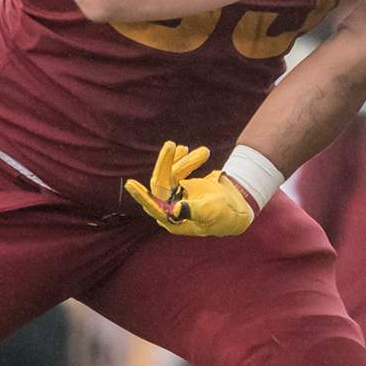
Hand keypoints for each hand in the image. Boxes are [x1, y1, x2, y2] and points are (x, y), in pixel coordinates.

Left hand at [124, 142, 255, 236]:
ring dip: (183, 160)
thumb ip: (195, 211)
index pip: (154, 207)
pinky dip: (182, 159)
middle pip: (160, 183)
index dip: (142, 196)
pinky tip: (186, 149)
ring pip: (170, 174)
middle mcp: (170, 208)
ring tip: (204, 152)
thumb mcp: (212, 213)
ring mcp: (174, 195)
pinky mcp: (180, 185)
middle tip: (171, 144)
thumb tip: (175, 209)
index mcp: (173, 220)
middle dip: (166, 163)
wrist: (235, 209)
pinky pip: (176, 170)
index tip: (130, 184)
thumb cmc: (224, 217)